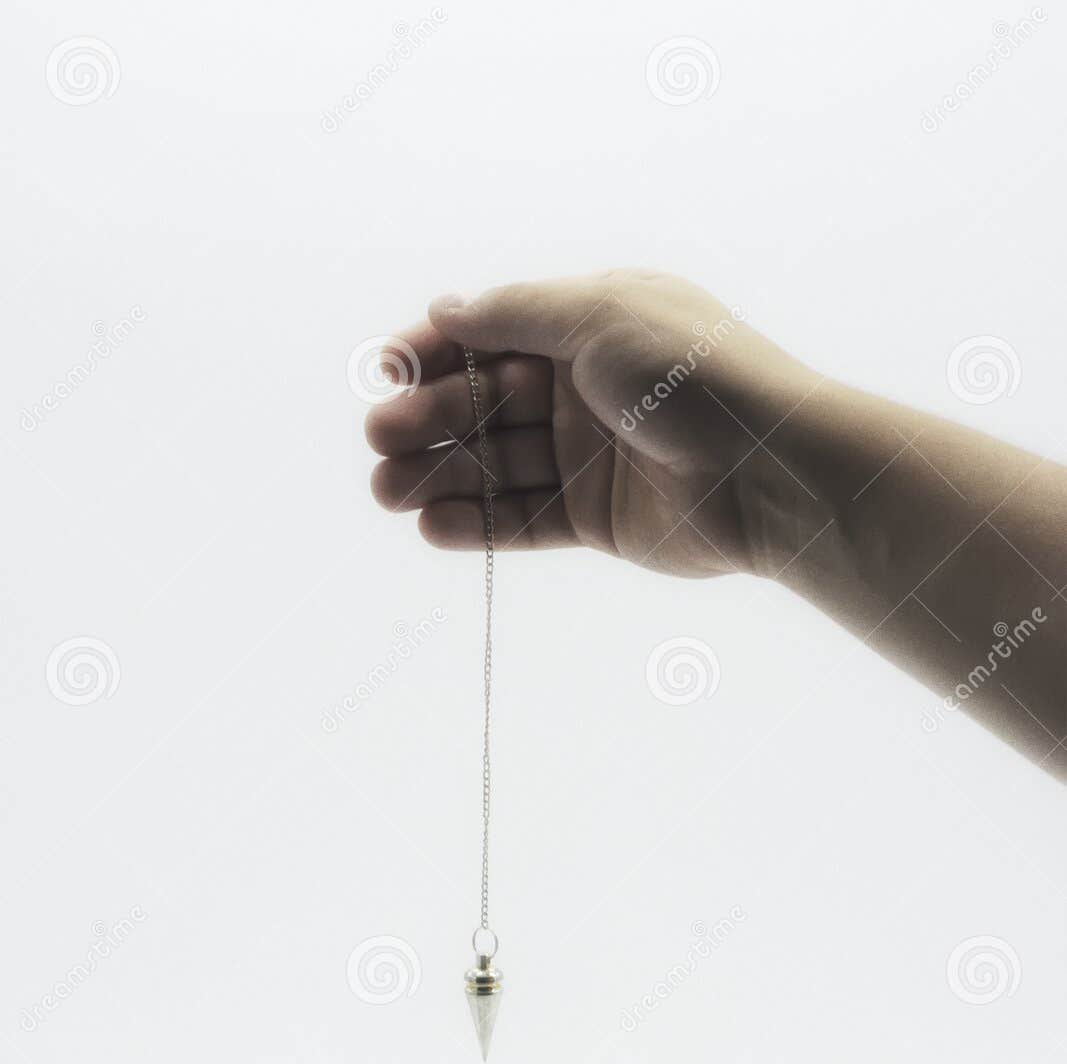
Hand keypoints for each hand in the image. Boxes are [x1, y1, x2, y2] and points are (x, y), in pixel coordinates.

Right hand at [365, 269, 817, 578]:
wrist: (767, 469)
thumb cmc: (692, 374)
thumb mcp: (600, 316)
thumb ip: (515, 314)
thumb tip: (446, 310)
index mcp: (589, 325)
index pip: (492, 336)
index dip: (434, 353)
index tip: (384, 374)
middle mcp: (585, 389)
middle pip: (486, 404)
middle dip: (428, 421)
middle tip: (380, 442)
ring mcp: (589, 456)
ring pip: (497, 465)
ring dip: (439, 476)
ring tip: (386, 493)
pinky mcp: (596, 519)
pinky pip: (525, 521)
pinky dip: (480, 524)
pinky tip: (432, 527)